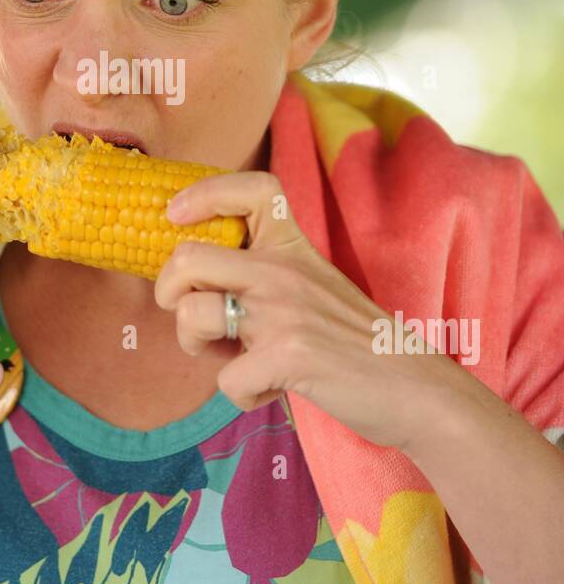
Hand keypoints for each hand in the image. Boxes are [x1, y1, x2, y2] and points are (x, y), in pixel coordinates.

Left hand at [155, 168, 460, 451]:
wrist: (418, 389)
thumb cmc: (359, 344)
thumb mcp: (315, 287)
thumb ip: (265, 277)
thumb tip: (194, 287)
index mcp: (294, 247)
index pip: (251, 188)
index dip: (203, 193)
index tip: (175, 215)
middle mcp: (284, 269)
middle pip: (186, 257)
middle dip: (167, 292)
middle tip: (187, 313)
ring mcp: (284, 311)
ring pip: (191, 315)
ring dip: (197, 347)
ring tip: (233, 357)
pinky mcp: (288, 355)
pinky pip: (224, 380)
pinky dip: (242, 395)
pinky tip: (272, 390)